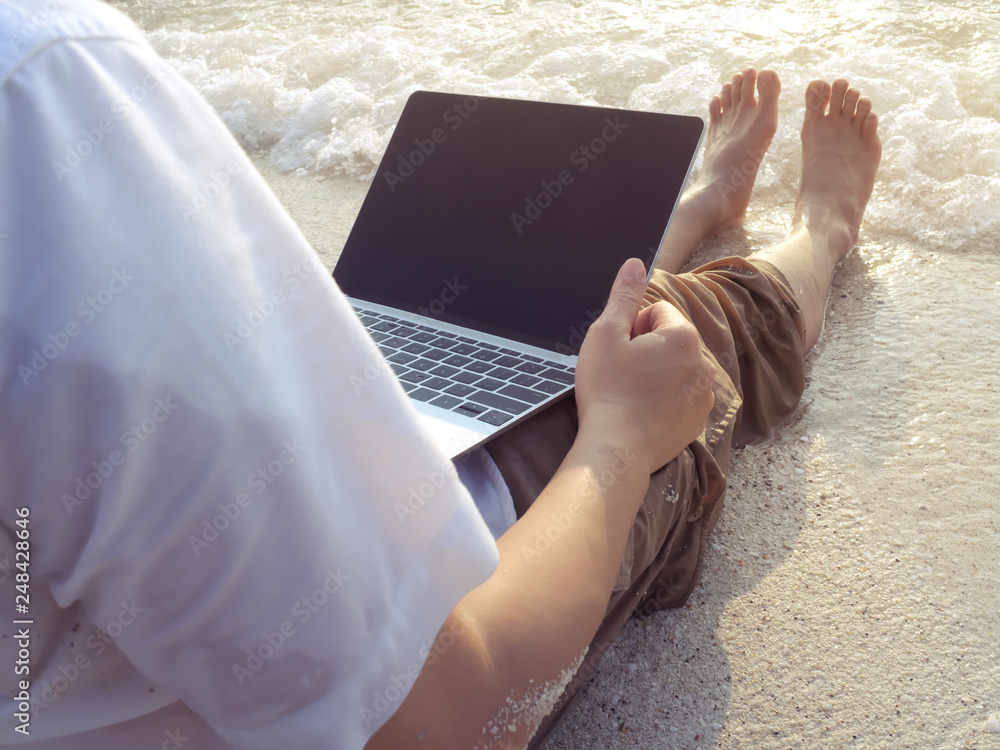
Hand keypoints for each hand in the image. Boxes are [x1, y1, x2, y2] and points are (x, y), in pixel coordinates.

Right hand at [574, 258, 716, 474]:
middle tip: (623, 372)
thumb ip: (623, 296)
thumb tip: (636, 264)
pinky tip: (642, 411)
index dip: (633, 327)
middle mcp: (704, 364)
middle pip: (671, 339)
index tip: (621, 349)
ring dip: (657, 374)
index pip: (659, 311)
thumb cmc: (608, 392)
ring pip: (677, 368)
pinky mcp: (699, 420)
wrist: (616, 449)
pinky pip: (683, 396)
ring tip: (632, 394)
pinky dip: (665, 399)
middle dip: (648, 349)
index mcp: (683, 337)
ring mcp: (705, 394)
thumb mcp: (606, 335)